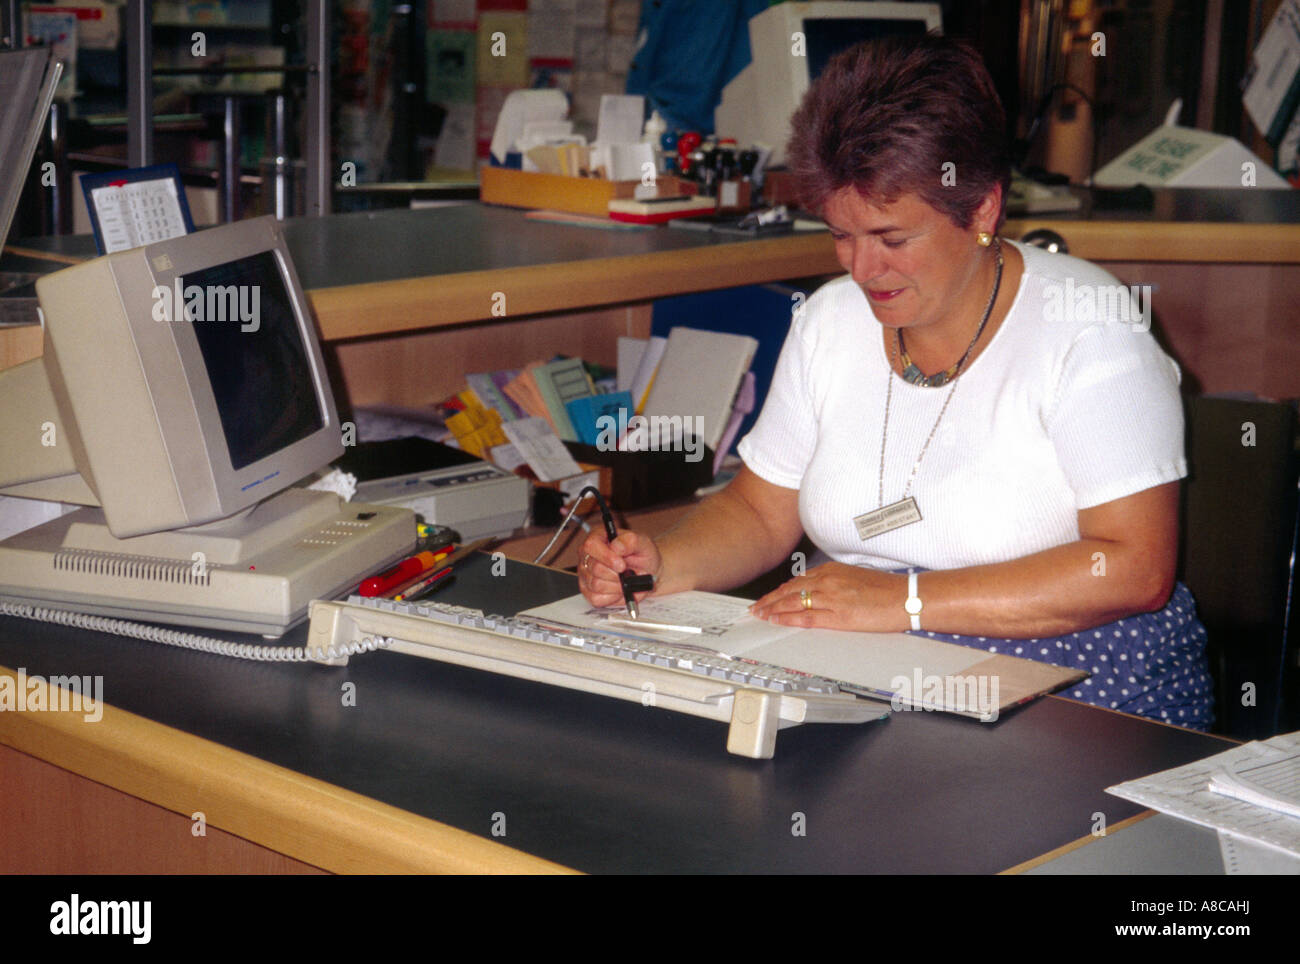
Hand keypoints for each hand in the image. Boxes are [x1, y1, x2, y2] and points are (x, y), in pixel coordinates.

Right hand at [577, 529, 661, 608]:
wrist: (647, 572)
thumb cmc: (642, 555)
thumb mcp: (643, 543)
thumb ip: (631, 541)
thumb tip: (617, 546)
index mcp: (597, 538)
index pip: (591, 546)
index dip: (606, 557)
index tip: (622, 565)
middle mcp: (587, 556)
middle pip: (595, 568)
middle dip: (616, 574)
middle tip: (628, 573)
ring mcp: (586, 574)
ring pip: (596, 585)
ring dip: (616, 585)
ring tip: (625, 580)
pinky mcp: (588, 591)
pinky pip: (596, 598)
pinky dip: (612, 597)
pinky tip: (619, 589)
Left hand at [749, 562, 909, 631]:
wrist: (906, 596)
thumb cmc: (886, 589)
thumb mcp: (854, 578)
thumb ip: (834, 582)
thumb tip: (818, 589)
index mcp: (832, 571)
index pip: (798, 580)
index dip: (780, 590)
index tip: (769, 596)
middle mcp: (828, 581)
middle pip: (790, 590)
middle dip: (770, 600)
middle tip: (756, 607)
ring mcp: (832, 598)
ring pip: (793, 602)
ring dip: (773, 609)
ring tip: (760, 615)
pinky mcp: (839, 616)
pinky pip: (807, 617)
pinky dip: (788, 618)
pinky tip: (777, 621)